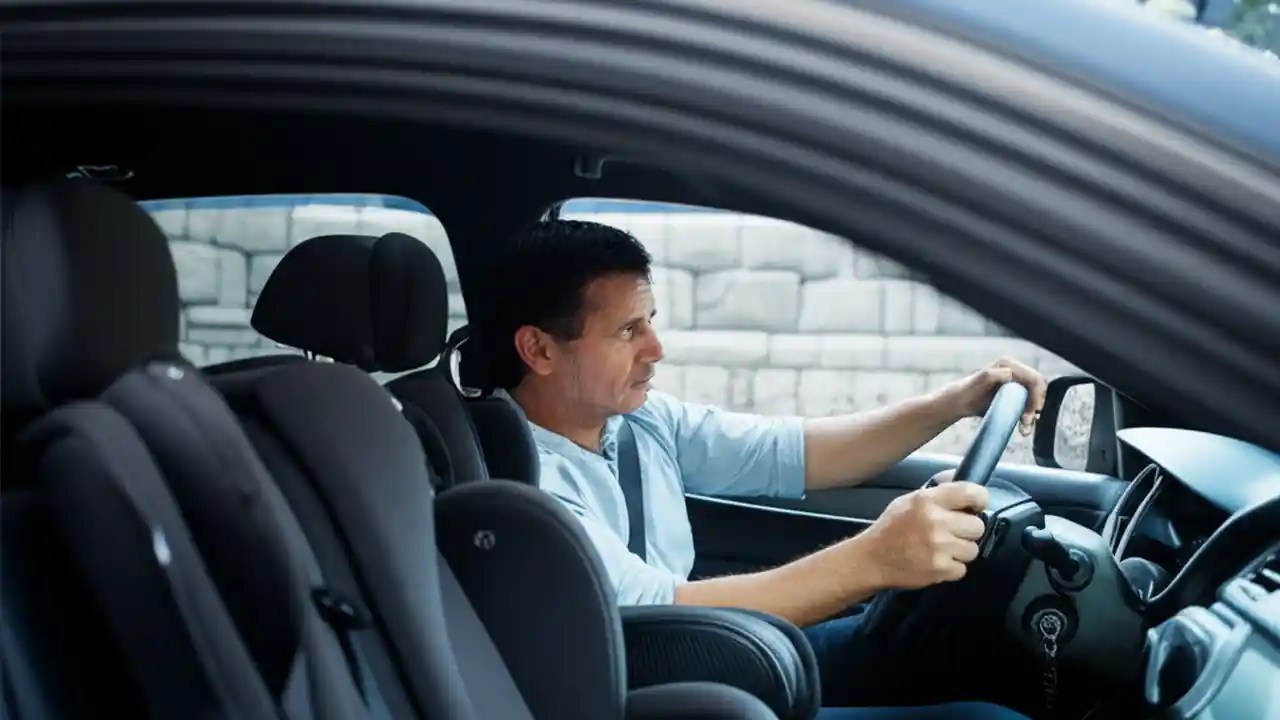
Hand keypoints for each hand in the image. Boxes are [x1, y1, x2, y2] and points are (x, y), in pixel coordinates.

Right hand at [856, 480, 988, 589]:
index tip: (975, 506)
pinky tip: (935, 562)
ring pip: (973, 550)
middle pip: (977, 526)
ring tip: (942, 549)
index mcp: (927, 500)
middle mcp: (935, 522)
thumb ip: (937, 491)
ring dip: (960, 551)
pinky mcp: (939, 569)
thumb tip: (960, 477)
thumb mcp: (908, 500)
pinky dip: (951, 568)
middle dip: (967, 531)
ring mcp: (938, 547)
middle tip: (951, 532)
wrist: (872, 559)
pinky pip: (961, 569)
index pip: (972, 493)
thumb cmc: (891, 529)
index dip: (979, 500)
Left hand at [943, 356, 1047, 435]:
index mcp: (1008, 364)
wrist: (959, 402)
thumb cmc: (965, 391)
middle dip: (1035, 406)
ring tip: (1024, 429)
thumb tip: (1009, 374)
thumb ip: (991, 375)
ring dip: (1033, 415)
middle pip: (1038, 389)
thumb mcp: (977, 382)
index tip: (1033, 410)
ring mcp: (1016, 383)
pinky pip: (1028, 406)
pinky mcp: (1015, 395)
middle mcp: (1015, 371)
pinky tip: (1023, 429)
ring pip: (1035, 399)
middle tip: (1027, 422)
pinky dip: (1028, 417)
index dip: (1037, 394)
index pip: (1033, 378)